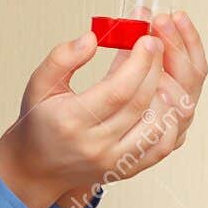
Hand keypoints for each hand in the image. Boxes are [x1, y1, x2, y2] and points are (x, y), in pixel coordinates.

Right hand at [0, 31, 167, 207]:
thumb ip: (62, 58)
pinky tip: (161, 101)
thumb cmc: (40, 122)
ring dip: (164, 95)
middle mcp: (95, 145)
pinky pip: (161, 148)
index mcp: (71, 121)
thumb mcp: (39, 84)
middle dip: (154, 68)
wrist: (38, 165)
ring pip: (156, 126)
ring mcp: (113, 160)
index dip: (139, 62)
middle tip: (155, 45)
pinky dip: (168, 122)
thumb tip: (92, 38)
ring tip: (156, 74)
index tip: (146, 39)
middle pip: (139, 103)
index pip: (118, 90)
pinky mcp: (127, 169)